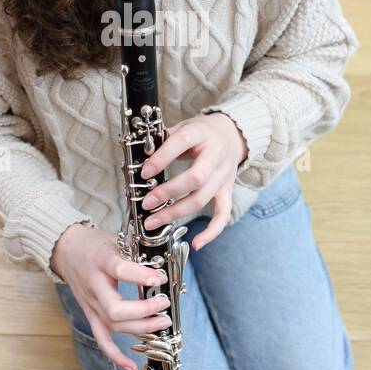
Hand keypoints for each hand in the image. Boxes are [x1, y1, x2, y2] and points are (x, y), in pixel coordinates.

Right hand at [50, 223, 173, 369]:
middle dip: (144, 311)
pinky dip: (115, 355)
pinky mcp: (90, 314)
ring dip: (140, 329)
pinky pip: (101, 339)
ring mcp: (90, 303)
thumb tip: (163, 264)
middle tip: (164, 304)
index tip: (161, 276)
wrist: (65, 249)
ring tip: (163, 323)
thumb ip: (136, 251)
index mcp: (101, 261)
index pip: (120, 270)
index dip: (142, 276)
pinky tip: (131, 366)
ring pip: (113, 325)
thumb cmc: (94, 244)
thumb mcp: (115, 239)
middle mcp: (94, 285)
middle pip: (115, 309)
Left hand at [138, 112, 247, 251]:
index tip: (144, 172)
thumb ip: (163, 138)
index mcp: (201, 133)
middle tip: (146, 203)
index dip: (162, 158)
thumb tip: (139, 152)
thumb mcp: (182, 125)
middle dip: (168, 192)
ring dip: (176, 213)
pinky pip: (223, 214)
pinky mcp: (227, 191)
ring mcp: (223, 176)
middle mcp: (216, 155)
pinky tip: (196, 244)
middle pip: (196, 178)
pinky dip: (212, 231)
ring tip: (153, 222)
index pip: (182, 143)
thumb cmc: (200, 132)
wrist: (231, 134)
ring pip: (202, 198)